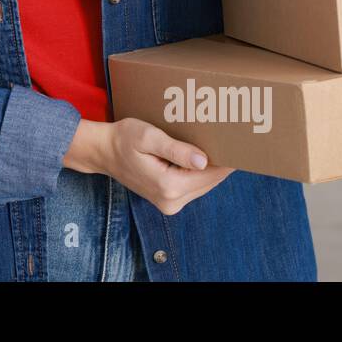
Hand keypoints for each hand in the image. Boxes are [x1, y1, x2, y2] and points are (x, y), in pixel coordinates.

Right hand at [65, 117, 233, 214]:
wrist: (103, 152)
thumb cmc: (123, 139)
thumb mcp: (148, 137)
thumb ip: (176, 150)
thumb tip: (204, 161)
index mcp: (168, 186)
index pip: (210, 174)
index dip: (226, 158)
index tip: (238, 143)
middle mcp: (171, 201)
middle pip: (210, 181)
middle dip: (220, 162)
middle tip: (231, 140)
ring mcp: (169, 204)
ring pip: (203, 184)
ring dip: (210, 168)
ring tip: (217, 144)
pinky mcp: (168, 201)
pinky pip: (193, 186)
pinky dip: (199, 173)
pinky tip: (199, 156)